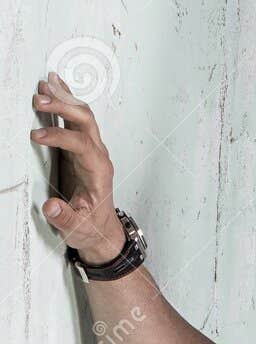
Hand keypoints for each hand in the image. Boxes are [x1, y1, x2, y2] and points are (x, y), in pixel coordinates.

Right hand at [30, 71, 123, 262]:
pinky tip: (54, 85)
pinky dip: (65, 100)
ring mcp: (92, 149)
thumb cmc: (92, 228)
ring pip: (81, 114)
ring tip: (43, 85)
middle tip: (39, 99)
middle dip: (63, 107)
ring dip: (63, 98)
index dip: (59, 137)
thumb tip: (51, 207)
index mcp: (99, 172)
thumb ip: (66, 219)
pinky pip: (76, 118)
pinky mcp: (82, 147)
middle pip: (85, 120)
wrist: (102, 230)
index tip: (37, 136)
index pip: (82, 145)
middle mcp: (98, 156)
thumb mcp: (79, 230)